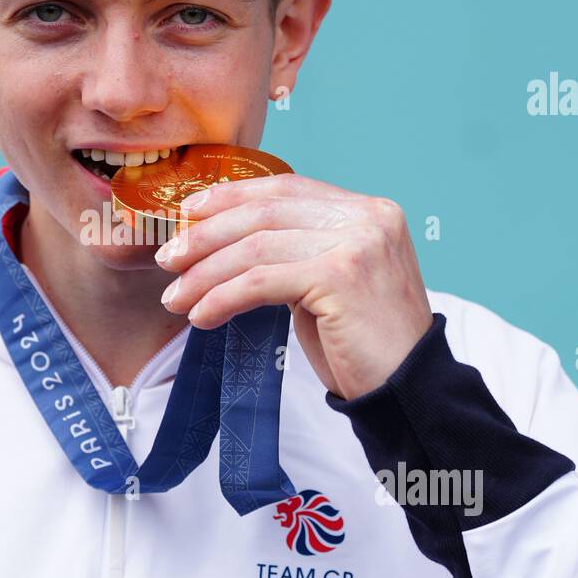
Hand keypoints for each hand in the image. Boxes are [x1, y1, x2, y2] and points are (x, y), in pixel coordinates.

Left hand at [153, 171, 433, 400]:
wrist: (409, 391)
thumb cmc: (364, 344)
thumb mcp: (331, 282)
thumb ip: (297, 250)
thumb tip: (225, 239)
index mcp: (367, 210)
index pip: (285, 187)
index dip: (231, 196)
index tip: (188, 214)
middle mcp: (366, 217)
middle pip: (264, 213)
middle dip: (206, 235)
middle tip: (168, 260)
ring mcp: (357, 243)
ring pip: (255, 248)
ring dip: (205, 273)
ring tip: (176, 297)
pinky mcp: (341, 276)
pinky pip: (259, 282)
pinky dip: (221, 298)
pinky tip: (202, 316)